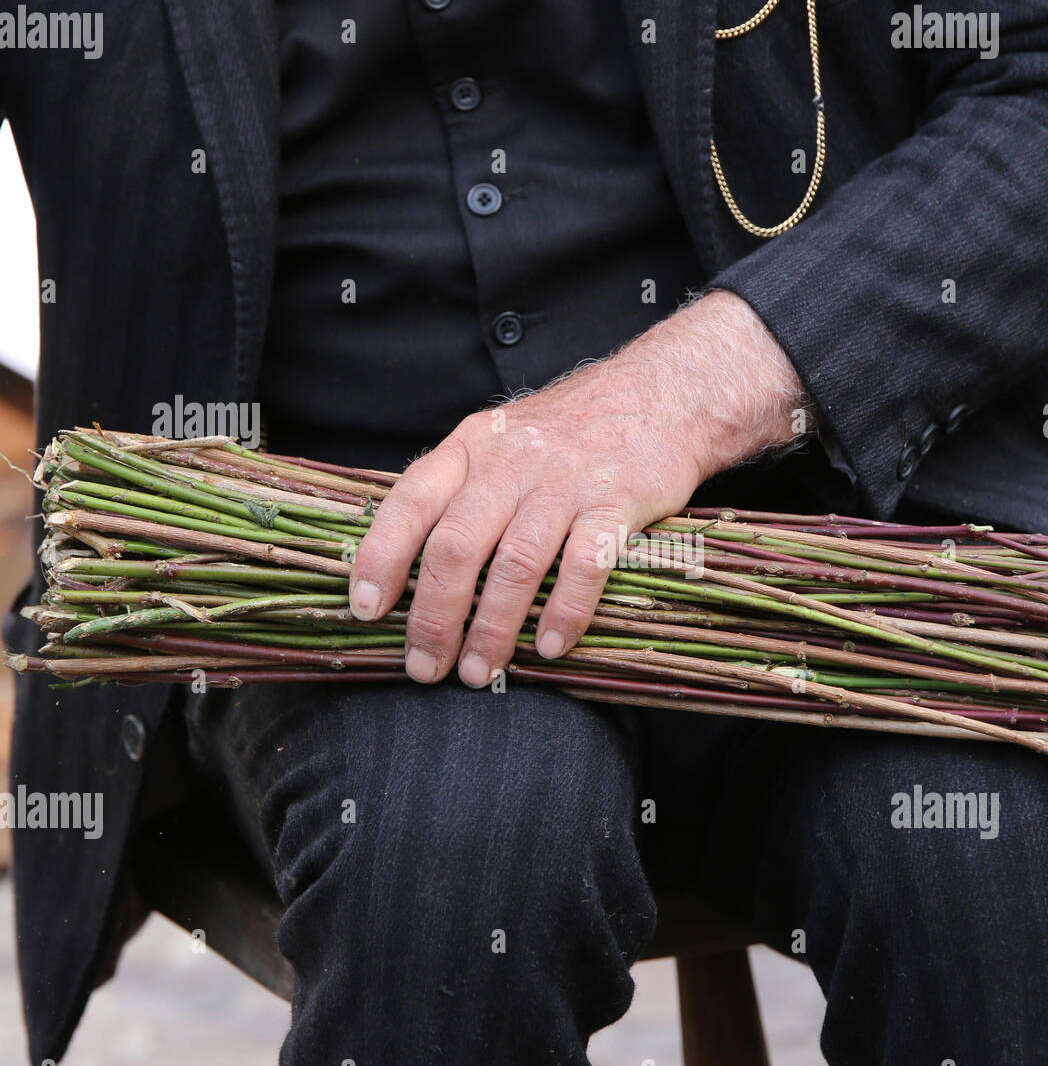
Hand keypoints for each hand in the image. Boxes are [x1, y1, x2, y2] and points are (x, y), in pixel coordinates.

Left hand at [349, 289, 812, 684]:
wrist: (663, 393)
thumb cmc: (573, 431)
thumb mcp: (503, 439)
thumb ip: (461, 489)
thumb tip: (410, 564)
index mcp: (471, 447)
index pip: (410, 503)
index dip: (381, 558)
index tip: (365, 610)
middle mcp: (511, 463)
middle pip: (456, 545)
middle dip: (434, 616)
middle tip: (426, 667)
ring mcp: (566, 483)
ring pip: (515, 563)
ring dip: (492, 628)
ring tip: (478, 671)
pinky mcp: (618, 502)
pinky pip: (585, 566)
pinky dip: (565, 612)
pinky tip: (550, 647)